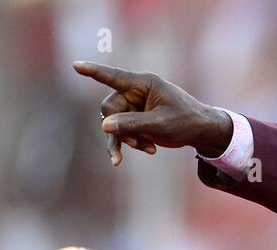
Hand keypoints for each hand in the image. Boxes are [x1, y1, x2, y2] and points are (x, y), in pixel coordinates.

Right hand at [72, 61, 232, 165]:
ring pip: (113, 124)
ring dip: (126, 139)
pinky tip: (131, 158)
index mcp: (143, 83)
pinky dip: (128, 144)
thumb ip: (133, 123)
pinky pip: (121, 134)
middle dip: (119, 127)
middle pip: (109, 108)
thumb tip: (104, 125)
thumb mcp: (161, 123)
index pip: (113, 76)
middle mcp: (134, 92)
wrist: (200, 131)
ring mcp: (133, 107)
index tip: (75, 65)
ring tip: (146, 149)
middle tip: (138, 142)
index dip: (93, 71)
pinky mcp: (135, 121)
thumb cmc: (186, 120)